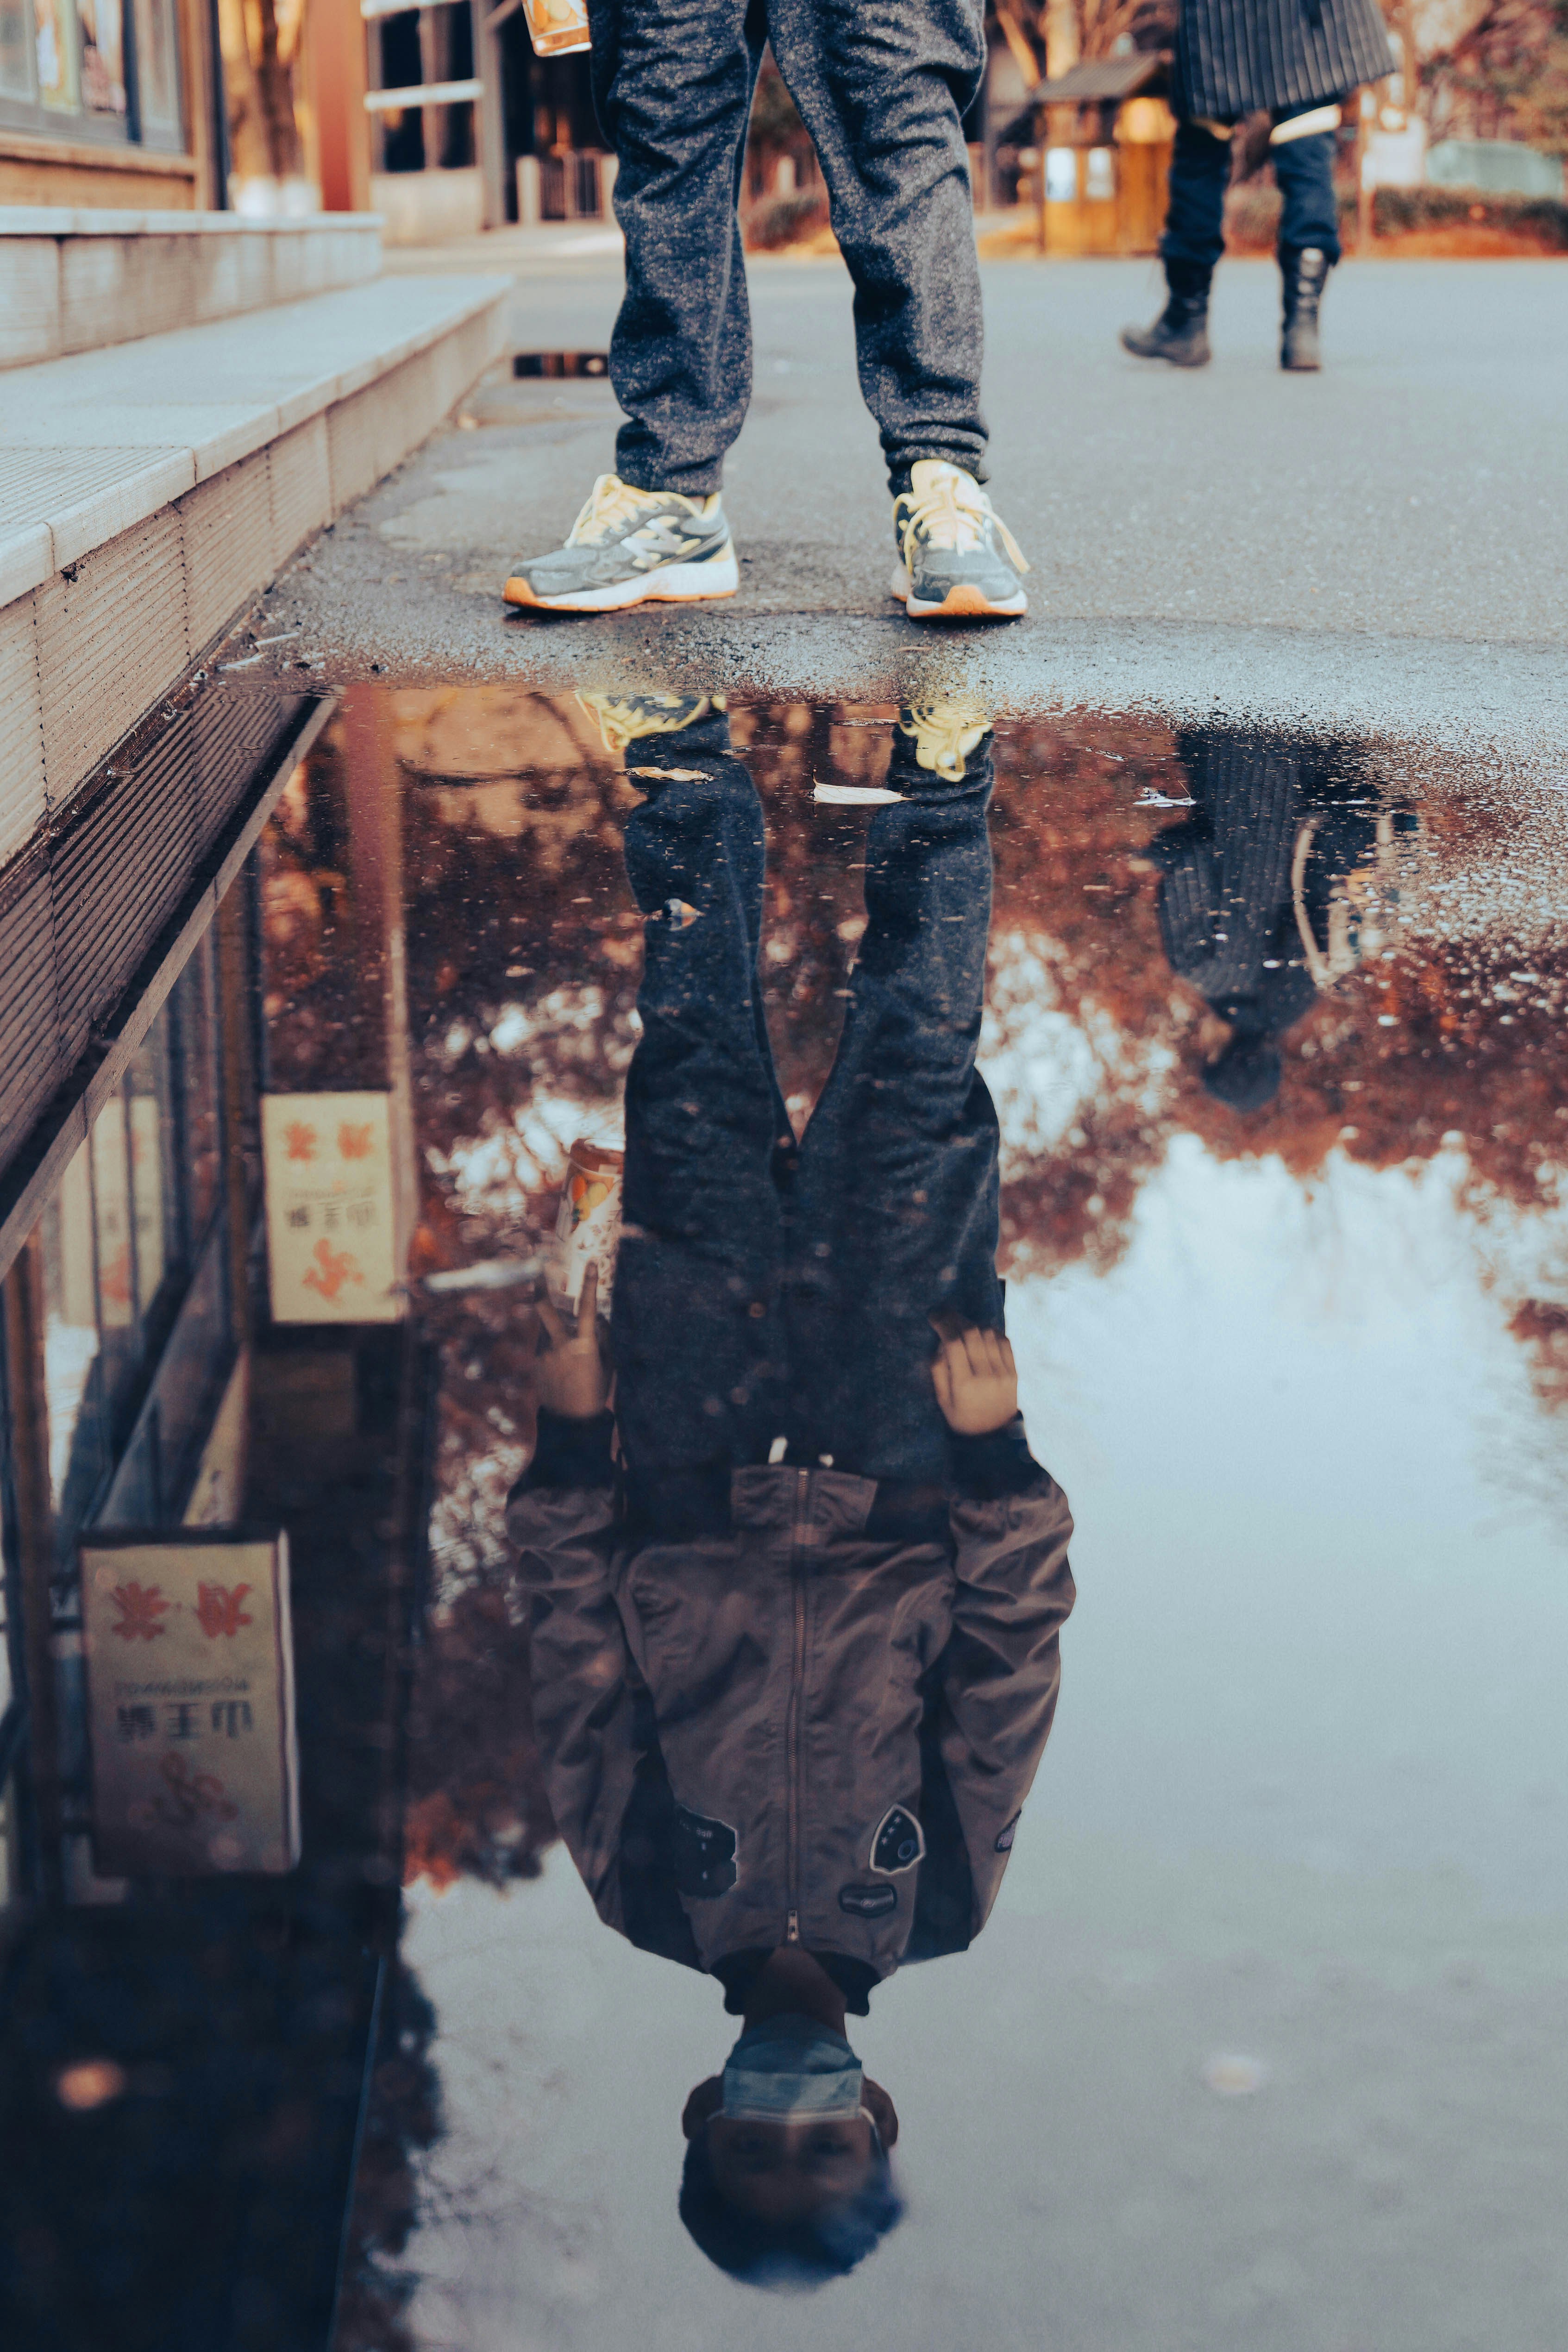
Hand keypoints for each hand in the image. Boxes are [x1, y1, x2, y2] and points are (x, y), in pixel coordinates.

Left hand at [533, 1263, 609, 1418]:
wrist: (571, 1422)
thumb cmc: (596, 1392)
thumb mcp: (608, 1365)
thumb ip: (604, 1338)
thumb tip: (600, 1318)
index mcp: (585, 1346)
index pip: (588, 1308)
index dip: (590, 1284)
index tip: (591, 1263)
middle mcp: (562, 1346)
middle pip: (545, 1309)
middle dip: (540, 1287)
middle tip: (536, 1268)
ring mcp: (545, 1354)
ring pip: (545, 1328)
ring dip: (553, 1327)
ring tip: (567, 1348)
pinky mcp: (536, 1363)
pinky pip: (543, 1345)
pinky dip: (551, 1345)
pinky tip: (561, 1364)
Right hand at [929, 1317, 1017, 1435]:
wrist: (994, 1436)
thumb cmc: (962, 1418)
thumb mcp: (943, 1400)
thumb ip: (939, 1370)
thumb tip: (942, 1342)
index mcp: (964, 1384)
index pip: (954, 1343)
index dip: (943, 1324)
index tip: (934, 1316)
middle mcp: (986, 1376)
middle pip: (972, 1333)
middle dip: (956, 1319)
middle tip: (946, 1315)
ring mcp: (1003, 1373)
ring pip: (988, 1334)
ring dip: (973, 1324)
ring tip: (961, 1326)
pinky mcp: (1014, 1372)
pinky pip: (1004, 1341)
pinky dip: (990, 1332)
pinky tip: (980, 1334)